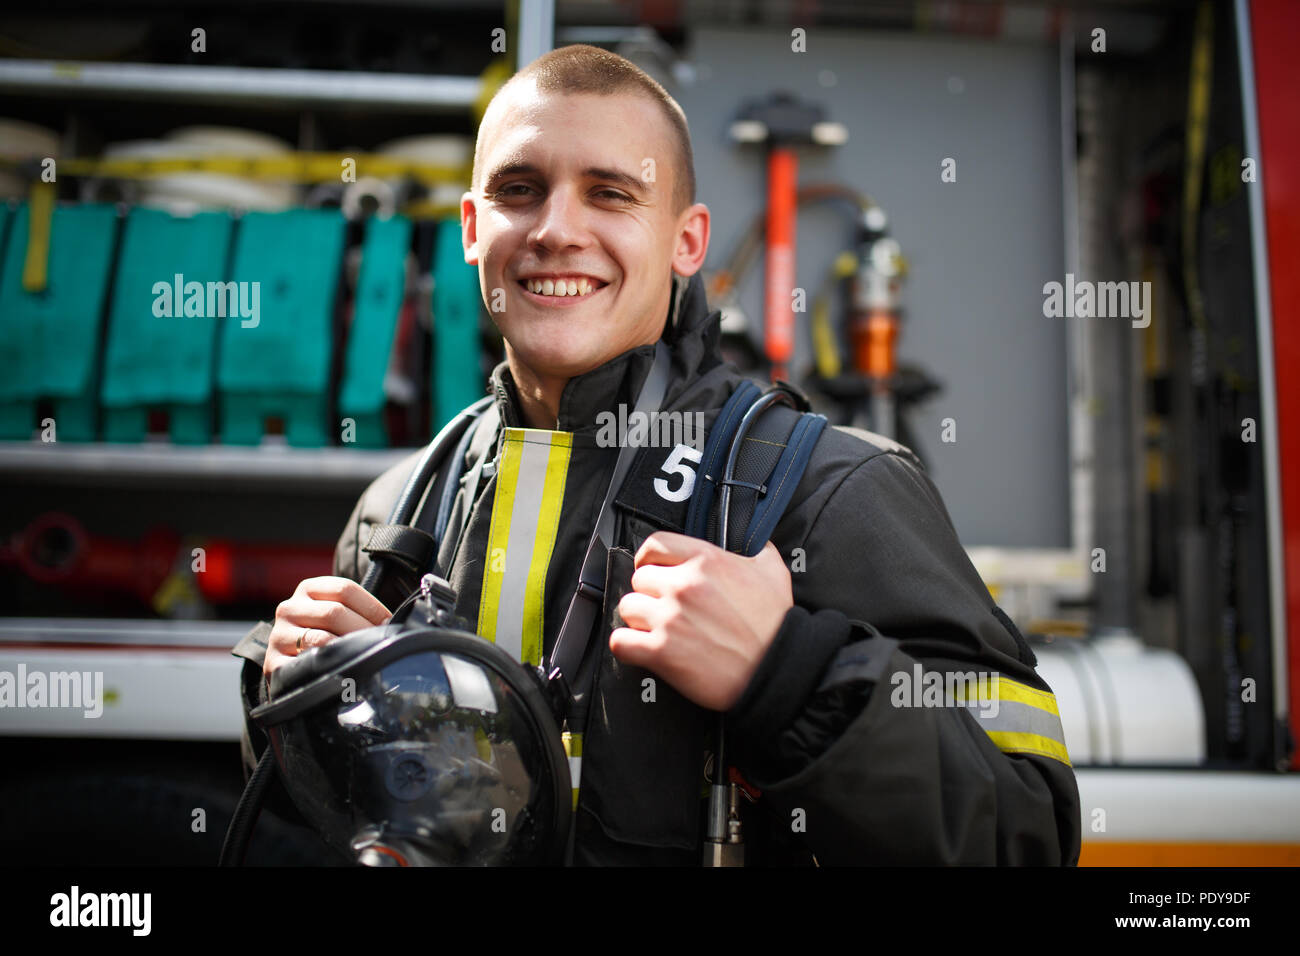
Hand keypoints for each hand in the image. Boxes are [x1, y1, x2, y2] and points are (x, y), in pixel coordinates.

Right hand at [263, 576, 390, 677]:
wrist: (289, 665)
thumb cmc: (323, 636)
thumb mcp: (337, 615)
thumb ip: (359, 612)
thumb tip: (396, 623)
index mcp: (308, 589)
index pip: (345, 589)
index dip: (373, 607)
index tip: (390, 624)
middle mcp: (289, 608)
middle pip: (334, 612)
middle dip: (364, 631)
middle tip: (381, 646)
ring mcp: (279, 635)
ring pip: (321, 639)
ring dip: (349, 650)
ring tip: (365, 658)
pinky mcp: (272, 663)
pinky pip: (306, 665)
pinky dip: (328, 668)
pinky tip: (342, 671)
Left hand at [611, 532, 793, 710]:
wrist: (777, 669)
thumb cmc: (775, 625)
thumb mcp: (772, 572)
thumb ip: (756, 549)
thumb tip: (752, 539)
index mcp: (706, 560)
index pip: (655, 544)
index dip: (650, 558)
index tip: (652, 568)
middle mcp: (683, 585)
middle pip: (639, 578)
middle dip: (650, 593)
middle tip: (665, 607)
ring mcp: (669, 618)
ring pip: (627, 607)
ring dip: (639, 619)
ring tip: (657, 628)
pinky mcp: (661, 652)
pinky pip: (620, 642)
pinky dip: (626, 646)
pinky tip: (641, 648)